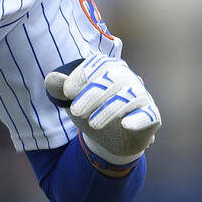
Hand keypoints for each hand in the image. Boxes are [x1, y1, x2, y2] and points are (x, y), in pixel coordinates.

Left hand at [44, 53, 160, 164]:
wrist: (110, 138)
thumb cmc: (91, 110)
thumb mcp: (73, 101)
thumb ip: (60, 89)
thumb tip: (50, 79)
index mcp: (108, 69)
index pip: (98, 64)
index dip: (81, 76)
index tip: (66, 93)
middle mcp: (127, 78)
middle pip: (114, 78)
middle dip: (93, 94)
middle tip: (75, 111)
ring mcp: (142, 96)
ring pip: (130, 96)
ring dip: (110, 109)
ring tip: (92, 124)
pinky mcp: (152, 116)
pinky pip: (149, 114)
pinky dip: (138, 119)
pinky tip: (125, 124)